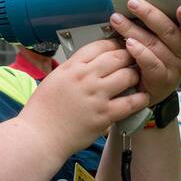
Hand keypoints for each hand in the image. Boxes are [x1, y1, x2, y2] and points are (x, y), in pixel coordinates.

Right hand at [19, 38, 145, 156]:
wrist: (39, 136)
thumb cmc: (42, 111)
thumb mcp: (53, 79)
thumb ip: (72, 70)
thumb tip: (88, 64)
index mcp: (72, 67)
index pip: (100, 46)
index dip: (114, 44)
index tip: (120, 47)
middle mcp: (85, 78)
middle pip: (118, 57)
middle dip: (129, 57)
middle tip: (134, 61)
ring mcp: (96, 96)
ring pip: (128, 75)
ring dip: (136, 76)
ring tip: (137, 79)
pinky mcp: (104, 115)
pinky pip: (131, 102)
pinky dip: (140, 99)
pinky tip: (142, 98)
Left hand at [109, 0, 180, 105]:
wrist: (145, 91)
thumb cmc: (151, 60)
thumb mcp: (158, 39)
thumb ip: (154, 24)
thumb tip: (136, 0)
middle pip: (169, 32)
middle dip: (150, 15)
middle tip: (133, 3)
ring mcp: (174, 69)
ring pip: (155, 45)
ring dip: (133, 30)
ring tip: (117, 20)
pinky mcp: (161, 81)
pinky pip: (151, 64)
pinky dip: (139, 52)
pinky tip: (129, 44)